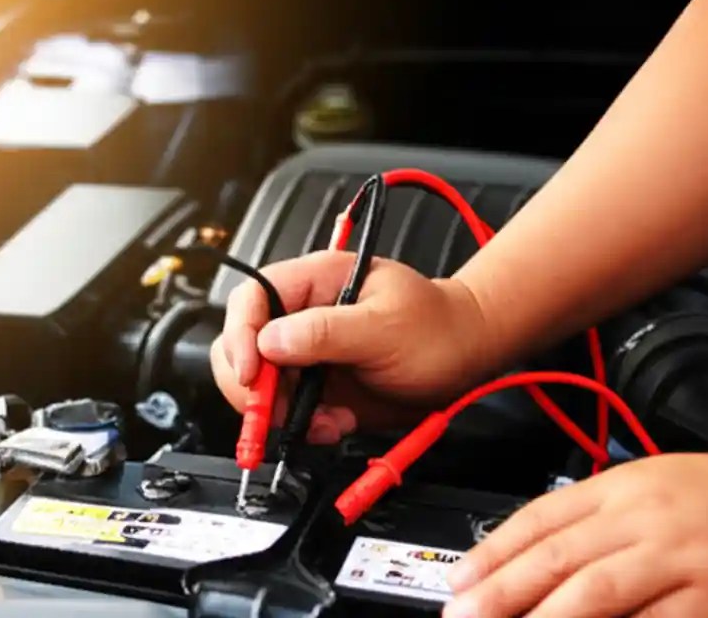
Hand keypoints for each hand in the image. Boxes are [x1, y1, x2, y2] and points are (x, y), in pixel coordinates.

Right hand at [211, 251, 489, 441]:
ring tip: (321, 422)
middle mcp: (302, 315)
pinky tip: (334, 424)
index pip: (252, 299)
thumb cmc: (437, 327)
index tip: (253, 374)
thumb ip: (327, 333)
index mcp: (314, 281)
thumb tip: (271, 341)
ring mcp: (307, 353)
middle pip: (243, 345)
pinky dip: (304, 426)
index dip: (241, 336)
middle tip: (274, 413)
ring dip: (280, 413)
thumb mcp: (386, 326)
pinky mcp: (317, 387)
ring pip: (260, 385)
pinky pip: (287, 411)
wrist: (466, 360)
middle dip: (253, 386)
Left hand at [444, 451, 707, 617]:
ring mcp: (682, 564)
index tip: (458, 583)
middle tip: (460, 615)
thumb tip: (528, 550)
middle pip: (558, 558)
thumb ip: (594, 512)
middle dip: (500, 592)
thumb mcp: (654, 481)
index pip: (541, 517)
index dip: (492, 553)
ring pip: (596, 595)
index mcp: (626, 486)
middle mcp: (647, 520)